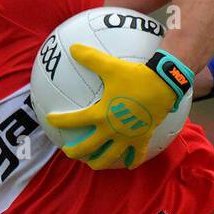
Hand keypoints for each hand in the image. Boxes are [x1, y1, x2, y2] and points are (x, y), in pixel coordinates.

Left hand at [46, 45, 192, 169]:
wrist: (162, 85)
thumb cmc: (135, 76)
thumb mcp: (111, 66)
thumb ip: (90, 58)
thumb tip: (73, 48)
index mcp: (101, 114)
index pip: (75, 120)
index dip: (60, 121)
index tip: (50, 119)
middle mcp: (112, 130)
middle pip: (88, 147)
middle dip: (75, 152)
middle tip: (67, 152)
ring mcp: (127, 137)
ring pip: (109, 157)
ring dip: (98, 162)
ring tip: (91, 163)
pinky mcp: (141, 139)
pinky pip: (136, 155)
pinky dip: (132, 161)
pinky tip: (129, 165)